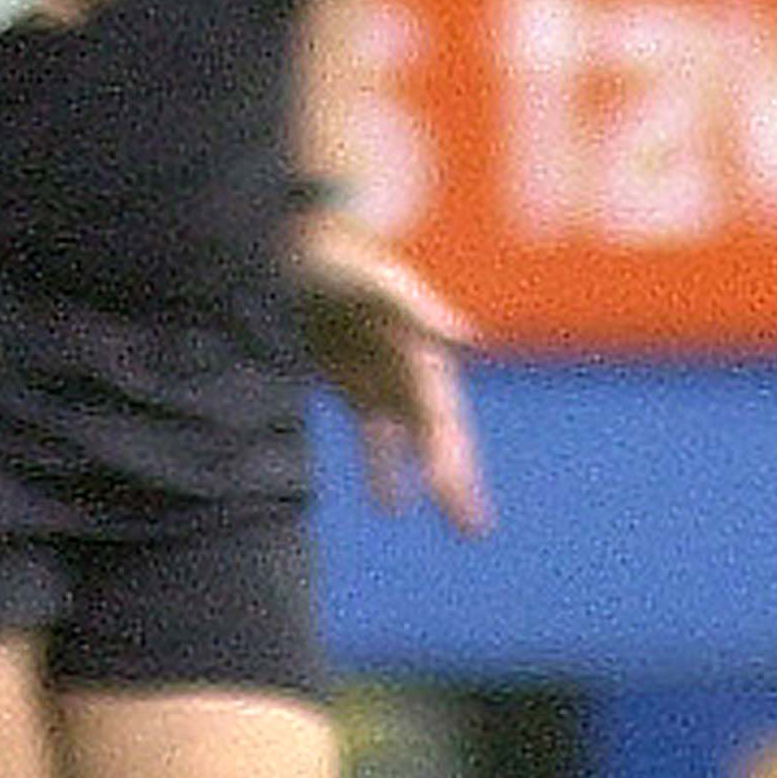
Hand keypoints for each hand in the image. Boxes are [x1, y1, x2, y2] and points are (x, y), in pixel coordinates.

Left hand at [291, 216, 491, 532]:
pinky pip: (376, 435)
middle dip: (456, 481)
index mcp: (422, 352)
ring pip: (415, 443)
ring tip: (462, 526)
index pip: (439, 417)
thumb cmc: (340, 260)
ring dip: (435, 481)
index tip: (451, 496)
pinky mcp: (356, 386)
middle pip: (437, 437)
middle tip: (474, 529)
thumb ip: (416, 308)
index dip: (447, 457)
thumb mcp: (374, 282)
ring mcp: (385, 380)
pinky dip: (386, 468)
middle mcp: (411, 371)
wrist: (302, 247)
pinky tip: (392, 505)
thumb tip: (468, 336)